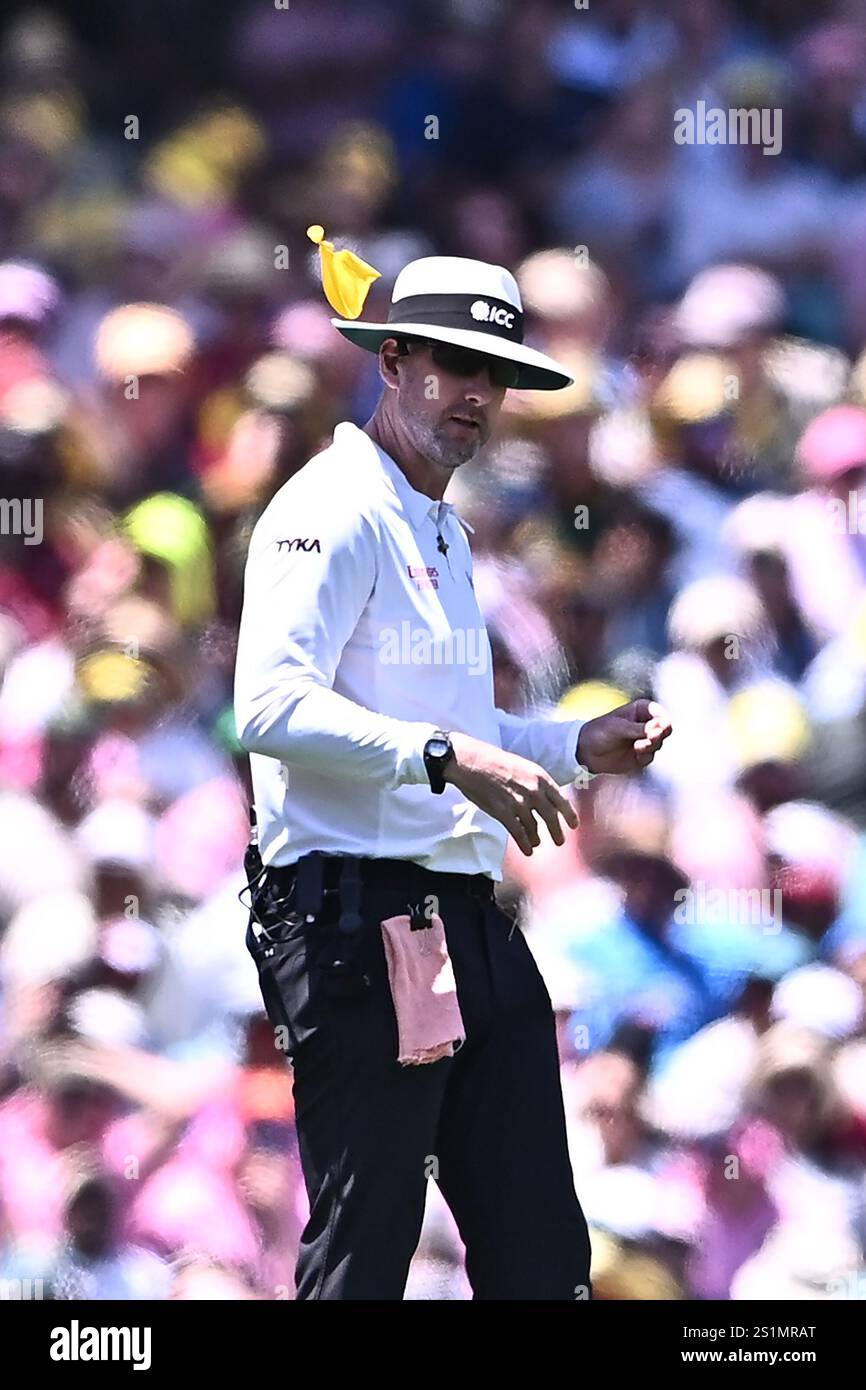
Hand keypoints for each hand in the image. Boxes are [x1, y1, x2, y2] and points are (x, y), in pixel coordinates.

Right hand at [443, 732, 577, 856]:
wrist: (471, 762)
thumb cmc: (494, 761)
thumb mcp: (523, 766)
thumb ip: (535, 782)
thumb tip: (544, 799)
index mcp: (540, 777)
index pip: (561, 800)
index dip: (569, 815)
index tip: (574, 824)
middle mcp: (533, 790)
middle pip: (551, 817)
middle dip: (556, 832)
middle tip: (559, 841)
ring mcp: (519, 802)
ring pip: (534, 827)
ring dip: (536, 838)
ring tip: (537, 843)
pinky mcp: (503, 812)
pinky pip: (519, 833)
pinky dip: (525, 844)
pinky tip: (527, 850)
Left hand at [576, 699, 671, 774]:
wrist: (586, 751)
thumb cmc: (600, 731)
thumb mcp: (618, 727)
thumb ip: (639, 728)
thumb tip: (660, 727)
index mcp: (642, 710)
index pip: (660, 713)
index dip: (663, 720)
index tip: (661, 726)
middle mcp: (647, 724)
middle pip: (665, 728)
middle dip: (661, 734)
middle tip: (653, 737)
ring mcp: (645, 740)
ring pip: (659, 743)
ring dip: (651, 745)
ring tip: (638, 746)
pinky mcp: (642, 755)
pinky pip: (651, 756)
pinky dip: (645, 755)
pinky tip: (636, 753)